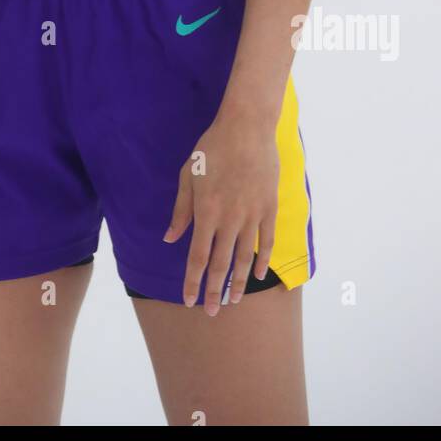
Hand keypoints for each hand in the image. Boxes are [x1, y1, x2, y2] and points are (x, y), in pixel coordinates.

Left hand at [164, 109, 279, 314]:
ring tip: (234, 300)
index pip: (197, 256)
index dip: (192, 281)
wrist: (246, 128)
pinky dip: (262, 260)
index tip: (189, 300)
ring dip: (238, 282)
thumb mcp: (187, 175)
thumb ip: (181, 210)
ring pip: (244, 257)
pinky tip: (258, 274)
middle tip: (211, 312)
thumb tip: (170, 238)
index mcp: (206, 212)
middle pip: (220, 263)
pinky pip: (267, 241)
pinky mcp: (269, 208)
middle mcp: (229, 219)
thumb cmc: (212, 148)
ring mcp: (252, 215)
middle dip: (214, 290)